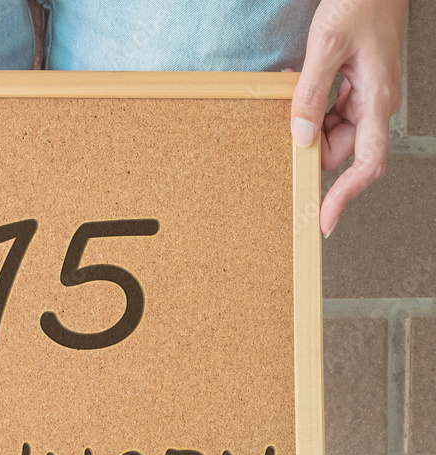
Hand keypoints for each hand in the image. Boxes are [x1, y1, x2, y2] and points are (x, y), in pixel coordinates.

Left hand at [290, 0, 408, 236]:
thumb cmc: (360, 2)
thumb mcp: (326, 46)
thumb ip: (311, 93)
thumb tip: (301, 138)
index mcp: (378, 100)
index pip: (366, 164)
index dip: (345, 196)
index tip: (324, 220)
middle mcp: (376, 103)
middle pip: (341, 149)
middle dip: (311, 145)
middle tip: (288, 123)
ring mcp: (368, 94)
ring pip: (333, 130)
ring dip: (309, 121)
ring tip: (297, 87)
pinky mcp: (358, 85)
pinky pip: (332, 109)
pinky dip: (313, 105)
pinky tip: (300, 82)